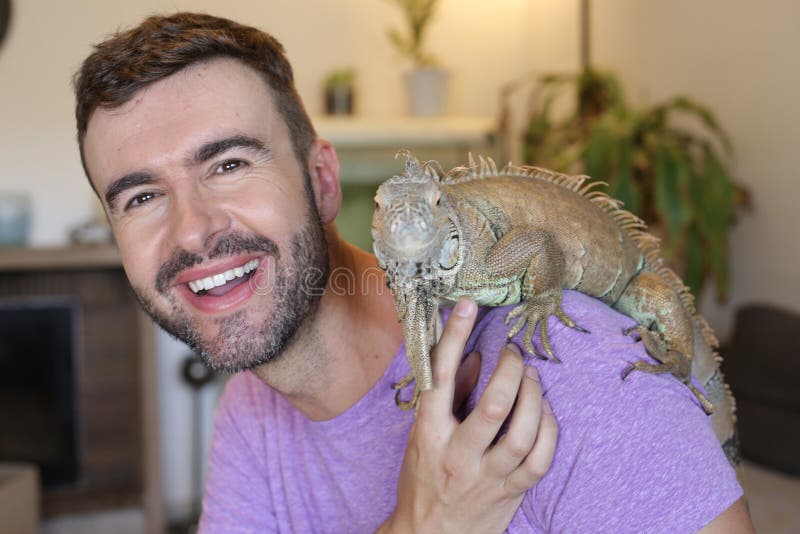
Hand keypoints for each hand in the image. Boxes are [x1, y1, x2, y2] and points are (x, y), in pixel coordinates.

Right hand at [378, 299, 557, 533]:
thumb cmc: (422, 479)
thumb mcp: (421, 435)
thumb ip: (449, 396)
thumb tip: (474, 359)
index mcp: (428, 434)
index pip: (441, 378)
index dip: (454, 337)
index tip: (467, 305)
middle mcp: (457, 455)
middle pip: (493, 405)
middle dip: (510, 370)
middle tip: (513, 354)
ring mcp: (486, 478)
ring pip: (522, 433)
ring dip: (534, 397)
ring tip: (533, 378)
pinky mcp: (510, 494)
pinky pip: (539, 461)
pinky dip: (548, 431)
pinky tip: (546, 414)